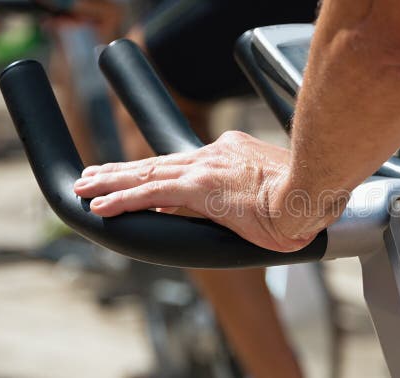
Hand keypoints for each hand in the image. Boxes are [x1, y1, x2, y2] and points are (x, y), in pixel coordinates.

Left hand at [73, 131, 318, 251]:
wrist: (313, 193)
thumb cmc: (304, 198)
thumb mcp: (270, 192)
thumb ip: (244, 193)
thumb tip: (225, 208)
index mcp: (229, 154)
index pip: (182, 163)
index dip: (153, 170)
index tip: (136, 175)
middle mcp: (213, 156)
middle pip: (157, 163)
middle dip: (121, 171)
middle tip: (93, 175)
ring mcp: (204, 170)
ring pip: (146, 174)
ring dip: (111, 182)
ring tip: (86, 188)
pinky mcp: (199, 189)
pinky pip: (151, 194)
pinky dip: (122, 199)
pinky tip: (101, 205)